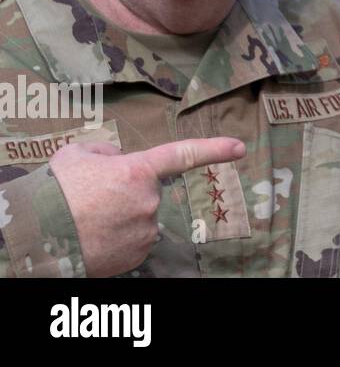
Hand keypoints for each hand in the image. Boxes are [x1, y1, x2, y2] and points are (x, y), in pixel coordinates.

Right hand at [49, 136, 245, 276]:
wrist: (35, 236)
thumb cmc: (54, 192)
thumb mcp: (76, 155)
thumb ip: (106, 152)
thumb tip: (118, 160)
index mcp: (138, 170)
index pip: (184, 155)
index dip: (214, 150)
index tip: (239, 148)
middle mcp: (148, 201)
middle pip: (145, 194)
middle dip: (124, 195)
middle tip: (92, 200)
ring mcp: (144, 231)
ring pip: (139, 219)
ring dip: (119, 219)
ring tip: (88, 221)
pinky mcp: (136, 256)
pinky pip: (133, 242)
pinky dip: (117, 240)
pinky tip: (94, 238)